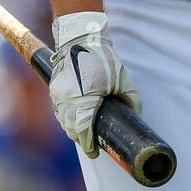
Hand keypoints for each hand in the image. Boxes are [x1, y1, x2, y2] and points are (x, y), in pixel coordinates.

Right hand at [49, 11, 141, 157]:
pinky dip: (65, 118)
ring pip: (63, 120)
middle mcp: (67, 99)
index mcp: (84, 99)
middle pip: (71, 129)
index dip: (88, 145)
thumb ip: (131, 98)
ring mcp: (58, 93)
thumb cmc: (101, 58)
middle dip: (81, 139)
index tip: (95, 152)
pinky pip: (58, 109)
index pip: (82, 130)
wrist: (80, 38)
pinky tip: (74, 119)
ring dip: (72, 129)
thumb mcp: (122, 78)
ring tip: (84, 134)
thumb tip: (136, 114)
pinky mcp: (54, 87)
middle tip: (92, 144)